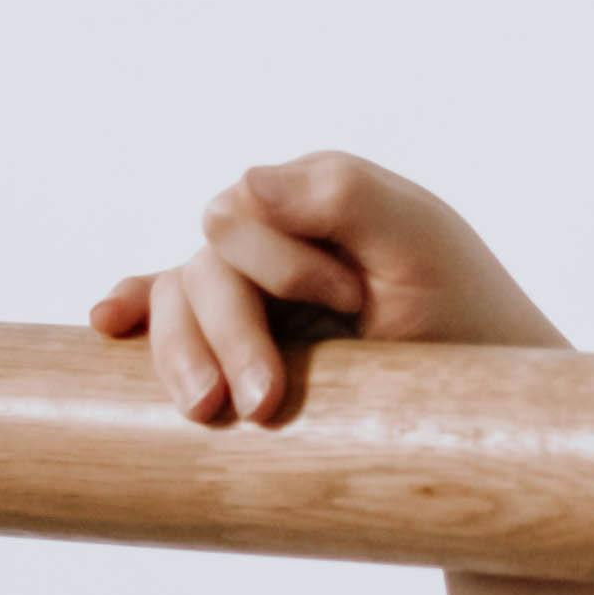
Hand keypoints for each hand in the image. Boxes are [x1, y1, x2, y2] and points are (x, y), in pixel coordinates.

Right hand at [90, 152, 561, 425]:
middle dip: (229, 333)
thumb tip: (242, 182)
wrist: (485, 404)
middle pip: (206, 266)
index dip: (281, 264)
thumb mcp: (419, 246)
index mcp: (315, 194)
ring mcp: (251, 286)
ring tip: (206, 412)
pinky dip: (139, 314)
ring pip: (179, 299)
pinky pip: (168, 311)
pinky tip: (108, 325)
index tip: (350, 301)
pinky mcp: (239, 335)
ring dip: (181, 353)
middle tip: (259, 403)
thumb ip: (342, 195)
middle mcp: (274, 232)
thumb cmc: (465, 317)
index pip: (245, 212)